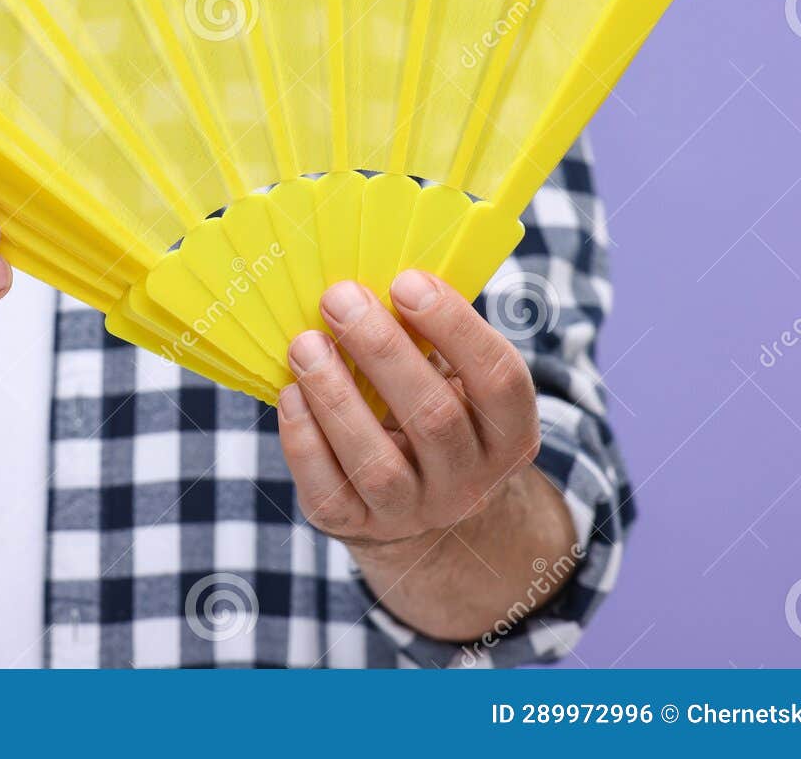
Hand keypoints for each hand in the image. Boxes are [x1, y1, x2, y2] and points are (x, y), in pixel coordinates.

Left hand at [277, 270, 542, 549]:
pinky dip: (305, 438)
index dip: (455, 327)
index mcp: (508, 432)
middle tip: (339, 298)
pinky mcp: (357, 527)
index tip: (406, 280)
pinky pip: (329, 490)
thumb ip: (429, 336)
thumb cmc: (429, 408)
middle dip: (381, 350)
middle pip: (434, 418)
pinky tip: (291, 393)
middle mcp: (471, 481)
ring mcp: (415, 511)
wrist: (417, 503)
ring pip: (377, 464)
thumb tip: (373, 273)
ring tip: (305, 343)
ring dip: (336, 396)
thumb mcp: (452, 377)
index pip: (500, 379)